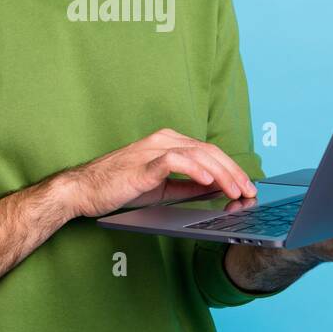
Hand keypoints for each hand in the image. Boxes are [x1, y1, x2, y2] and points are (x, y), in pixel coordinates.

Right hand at [54, 127, 257, 218]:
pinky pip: (174, 161)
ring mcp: (152, 149)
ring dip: (221, 173)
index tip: (246, 186)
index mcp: (168, 142)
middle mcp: (163, 140)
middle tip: (248, 191)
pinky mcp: (142, 163)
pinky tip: (208, 181)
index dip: (231, 168)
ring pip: (197, 154)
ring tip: (235, 189)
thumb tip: (216, 189)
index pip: (209, 152)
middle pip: (208, 151)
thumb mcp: (161, 189)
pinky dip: (195, 170)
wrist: (84, 191)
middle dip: (233, 172)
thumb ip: (187, 187)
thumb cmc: (118, 188)